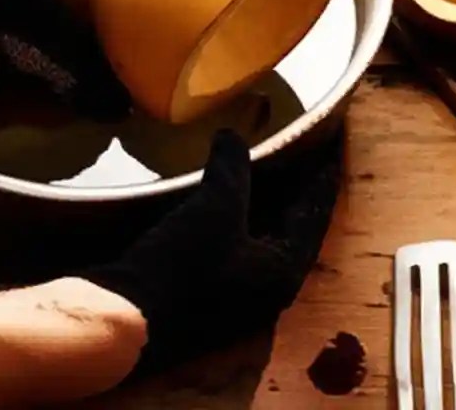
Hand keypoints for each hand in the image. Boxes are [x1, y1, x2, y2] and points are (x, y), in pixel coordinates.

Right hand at [77, 128, 341, 370]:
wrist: (125, 322)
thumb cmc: (183, 266)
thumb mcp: (215, 207)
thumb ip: (232, 168)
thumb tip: (233, 134)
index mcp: (283, 272)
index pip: (312, 216)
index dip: (320, 181)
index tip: (329, 151)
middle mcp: (267, 292)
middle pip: (286, 231)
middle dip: (290, 193)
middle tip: (294, 155)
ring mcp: (234, 301)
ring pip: (255, 243)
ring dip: (257, 209)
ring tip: (254, 173)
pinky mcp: (202, 302)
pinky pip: (228, 252)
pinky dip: (229, 224)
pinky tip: (213, 205)